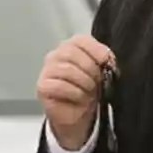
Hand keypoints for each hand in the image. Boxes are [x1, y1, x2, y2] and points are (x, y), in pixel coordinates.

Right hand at [36, 34, 114, 150]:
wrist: (77, 112)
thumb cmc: (88, 90)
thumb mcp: (100, 73)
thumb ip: (103, 62)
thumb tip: (109, 61)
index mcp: (71, 47)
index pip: (81, 40)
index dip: (96, 50)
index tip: (107, 62)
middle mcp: (57, 55)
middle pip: (72, 53)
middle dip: (90, 68)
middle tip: (98, 80)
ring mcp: (47, 70)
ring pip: (67, 70)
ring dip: (84, 82)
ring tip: (90, 91)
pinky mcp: (43, 86)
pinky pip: (60, 86)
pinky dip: (75, 92)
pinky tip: (80, 97)